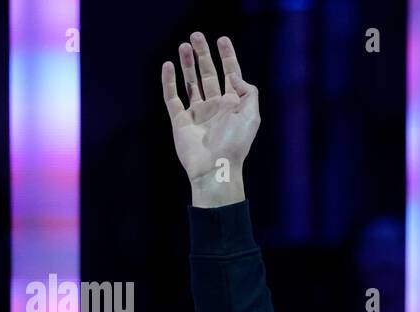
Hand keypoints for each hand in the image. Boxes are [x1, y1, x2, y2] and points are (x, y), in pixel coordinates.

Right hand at [161, 33, 259, 206]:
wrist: (215, 167)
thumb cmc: (235, 144)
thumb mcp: (251, 116)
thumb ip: (248, 93)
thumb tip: (236, 76)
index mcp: (233, 106)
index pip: (230, 75)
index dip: (227, 57)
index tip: (222, 39)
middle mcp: (215, 107)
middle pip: (207, 74)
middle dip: (203, 55)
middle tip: (197, 35)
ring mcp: (197, 113)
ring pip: (191, 83)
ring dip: (187, 64)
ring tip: (184, 45)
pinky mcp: (180, 121)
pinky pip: (172, 97)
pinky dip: (169, 82)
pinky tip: (168, 66)